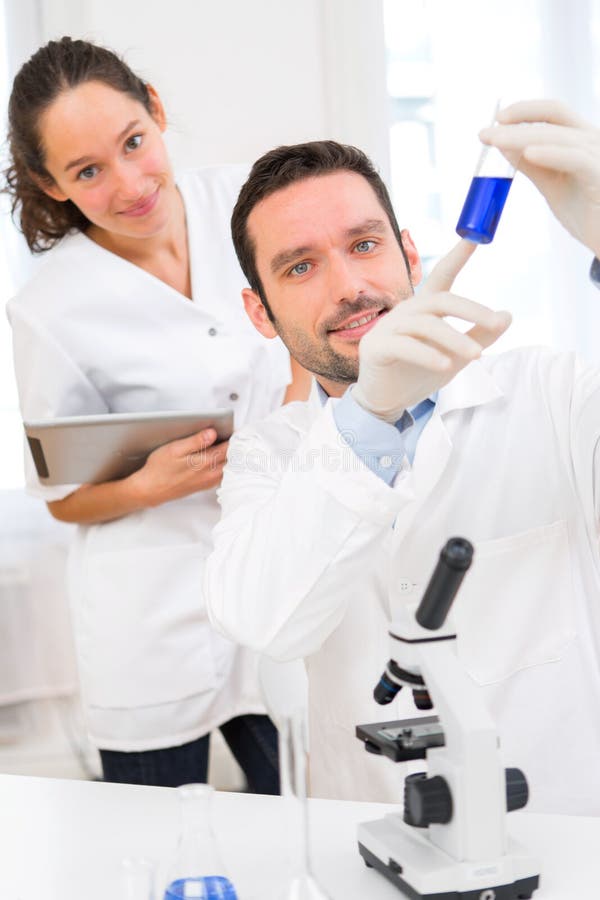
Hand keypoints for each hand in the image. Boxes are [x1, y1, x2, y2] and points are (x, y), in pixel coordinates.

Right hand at [129, 428, 228, 506]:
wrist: (150, 490)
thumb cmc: (159, 469)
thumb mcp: (175, 449)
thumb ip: (196, 441)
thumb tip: (212, 433)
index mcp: (205, 462)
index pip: (229, 448)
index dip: (234, 437)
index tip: (234, 429)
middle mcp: (210, 474)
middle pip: (232, 459)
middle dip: (235, 447)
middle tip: (234, 436)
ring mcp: (208, 481)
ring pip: (228, 468)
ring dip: (231, 457)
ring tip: (229, 445)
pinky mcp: (204, 485)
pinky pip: (222, 475)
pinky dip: (225, 466)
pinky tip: (220, 459)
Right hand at [352, 241, 511, 421]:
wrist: (386, 401)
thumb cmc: (419, 373)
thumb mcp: (456, 355)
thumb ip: (479, 336)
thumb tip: (507, 315)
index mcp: (424, 309)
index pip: (442, 276)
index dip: (457, 256)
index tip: (475, 237)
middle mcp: (406, 312)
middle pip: (440, 300)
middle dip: (470, 310)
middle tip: (496, 324)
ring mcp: (388, 328)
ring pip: (426, 325)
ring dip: (454, 339)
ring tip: (476, 356)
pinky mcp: (376, 347)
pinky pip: (405, 346)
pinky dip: (427, 355)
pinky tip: (445, 365)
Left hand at [479, 99, 599, 255]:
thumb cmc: (588, 215)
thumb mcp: (553, 186)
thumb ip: (533, 166)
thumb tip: (505, 146)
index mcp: (583, 140)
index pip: (553, 113)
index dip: (524, 111)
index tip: (496, 120)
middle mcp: (594, 141)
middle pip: (552, 121)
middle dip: (515, 125)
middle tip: (485, 134)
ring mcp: (599, 156)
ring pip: (558, 137)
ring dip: (522, 138)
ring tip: (496, 142)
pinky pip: (576, 159)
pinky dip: (551, 153)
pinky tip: (528, 153)